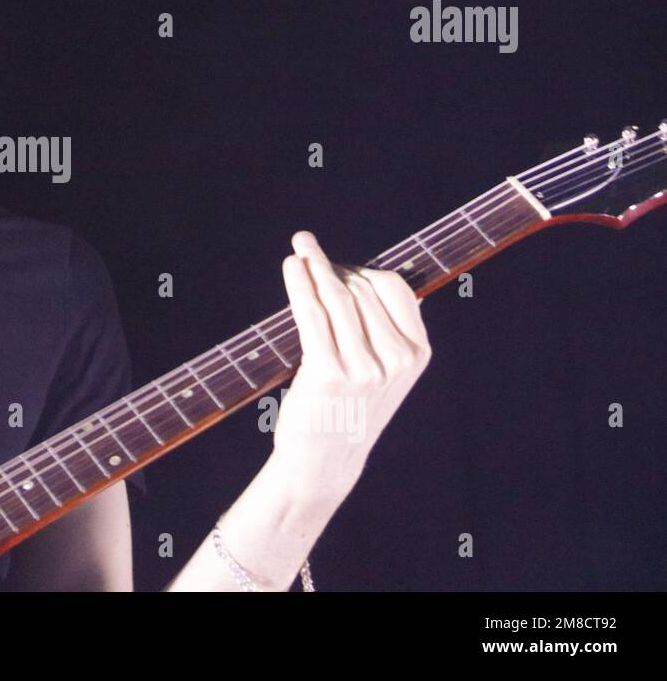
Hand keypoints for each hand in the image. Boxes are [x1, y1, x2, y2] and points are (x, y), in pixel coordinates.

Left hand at [271, 231, 431, 494]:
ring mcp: (361, 368)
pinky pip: (311, 314)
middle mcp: (394, 360)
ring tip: (300, 247)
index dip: (363, 270)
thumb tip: (387, 284)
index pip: (393, 288)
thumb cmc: (349, 409)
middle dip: (332, 268)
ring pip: (335, 298)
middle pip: (361, 290)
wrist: (325, 460)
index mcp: (416, 354)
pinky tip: (291, 267)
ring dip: (314, 265)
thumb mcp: (385, 374)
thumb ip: (389, 333)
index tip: (338, 265)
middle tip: (309, 253)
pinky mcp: (326, 373)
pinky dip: (299, 284)